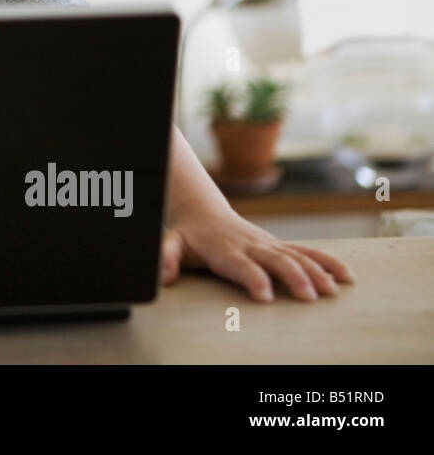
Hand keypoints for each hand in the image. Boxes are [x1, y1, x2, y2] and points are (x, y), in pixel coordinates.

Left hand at [159, 203, 354, 301]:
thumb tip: (164, 277)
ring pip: (296, 256)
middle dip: (293, 277)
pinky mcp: (279, 246)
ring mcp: (268, 244)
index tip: (265, 296)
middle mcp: (250, 245)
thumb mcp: (171, 242)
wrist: (204, 213)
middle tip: (309, 297)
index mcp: (224, 248)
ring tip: (333, 291)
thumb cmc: (189, 235)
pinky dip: (327, 262)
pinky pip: (307, 252)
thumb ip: (167, 257)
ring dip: (316, 272)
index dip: (253, 278)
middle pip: (275, 260)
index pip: (240, 265)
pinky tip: (346, 276)